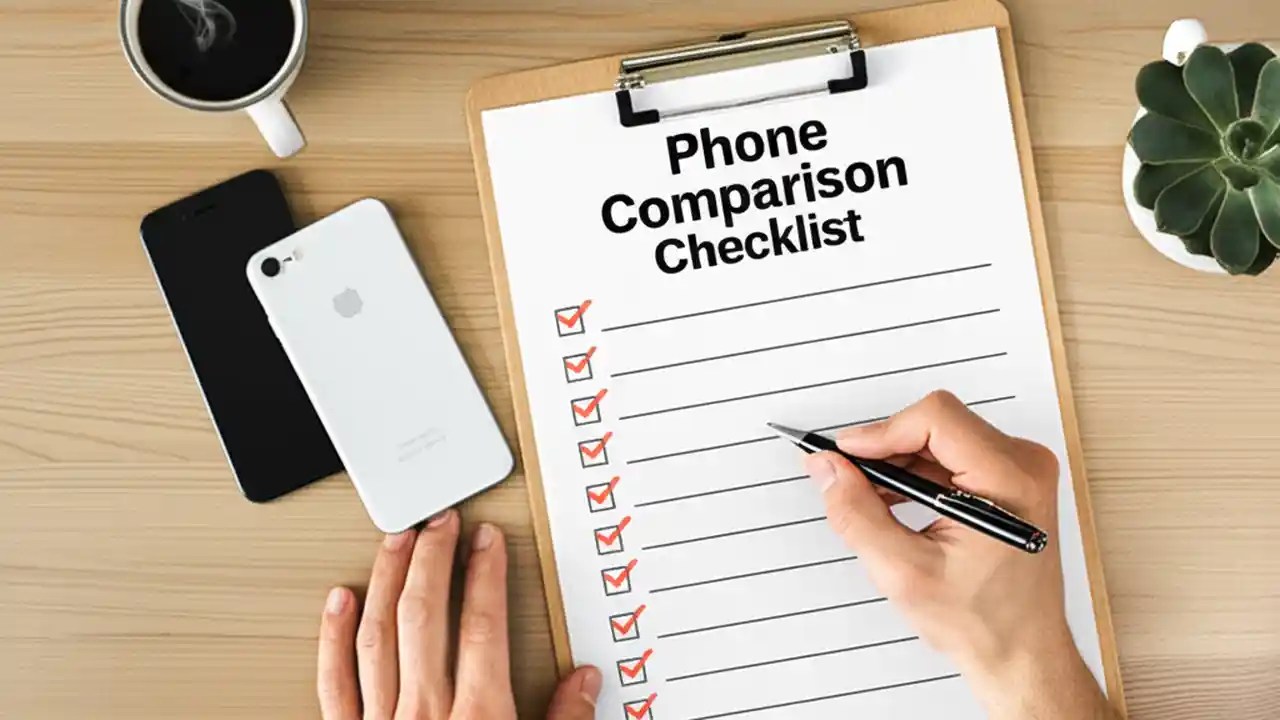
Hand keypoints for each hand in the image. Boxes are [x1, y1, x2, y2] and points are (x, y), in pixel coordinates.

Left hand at [316, 510, 600, 719]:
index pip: (481, 625)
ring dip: (387, 580)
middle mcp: (424, 714)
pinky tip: (340, 601)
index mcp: (478, 718)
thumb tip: (583, 681)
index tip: (488, 542)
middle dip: (433, 559)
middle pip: (425, 616)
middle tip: (442, 523)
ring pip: (377, 635)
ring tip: (396, 541)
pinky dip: (334, 637)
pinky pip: (335, 682)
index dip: (485, 575)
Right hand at [804, 391, 1115, 719]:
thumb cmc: (985, 623)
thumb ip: (857, 515)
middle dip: (885, 449)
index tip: (845, 454)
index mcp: (1010, 480)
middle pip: (936, 424)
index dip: (882, 431)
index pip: (936, 418)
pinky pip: (952, 455)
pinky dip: (916, 473)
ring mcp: (1020, 470)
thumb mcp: (903, 572)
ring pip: (939, 437)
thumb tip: (827, 470)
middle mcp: (1023, 465)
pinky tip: (894, 503)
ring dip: (898, 462)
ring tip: (869, 499)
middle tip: (847, 478)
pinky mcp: (1010, 480)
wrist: (1023, 653)